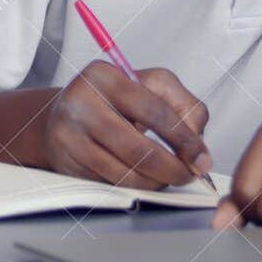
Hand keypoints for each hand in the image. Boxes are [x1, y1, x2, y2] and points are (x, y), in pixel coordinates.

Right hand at [38, 61, 211, 189]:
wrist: (61, 115)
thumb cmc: (111, 99)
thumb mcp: (147, 86)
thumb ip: (183, 106)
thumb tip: (198, 147)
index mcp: (104, 76)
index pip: (155, 111)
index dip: (185, 139)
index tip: (201, 158)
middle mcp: (81, 102)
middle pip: (139, 149)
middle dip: (173, 169)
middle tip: (189, 175)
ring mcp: (69, 134)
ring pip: (126, 173)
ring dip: (156, 182)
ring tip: (166, 176)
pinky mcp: (65, 162)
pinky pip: (110, 184)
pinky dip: (133, 185)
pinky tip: (140, 176)